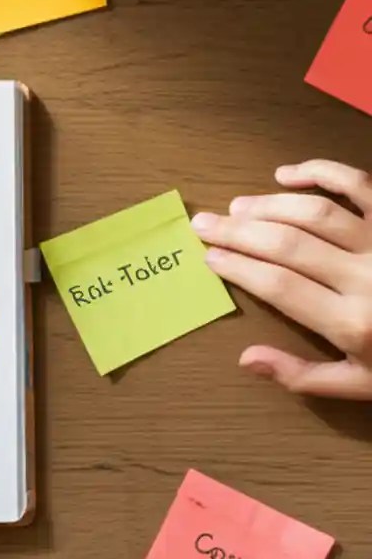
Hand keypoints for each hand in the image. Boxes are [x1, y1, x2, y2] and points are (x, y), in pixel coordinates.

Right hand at [193, 160, 371, 399]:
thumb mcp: (363, 385)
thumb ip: (304, 376)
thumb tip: (246, 359)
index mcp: (351, 323)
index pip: (278, 286)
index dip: (238, 267)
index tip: (208, 256)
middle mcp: (365, 278)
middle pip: (287, 244)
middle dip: (238, 231)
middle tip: (203, 222)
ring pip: (317, 213)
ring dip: (270, 206)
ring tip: (237, 207)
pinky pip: (360, 186)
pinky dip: (322, 173)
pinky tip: (286, 175)